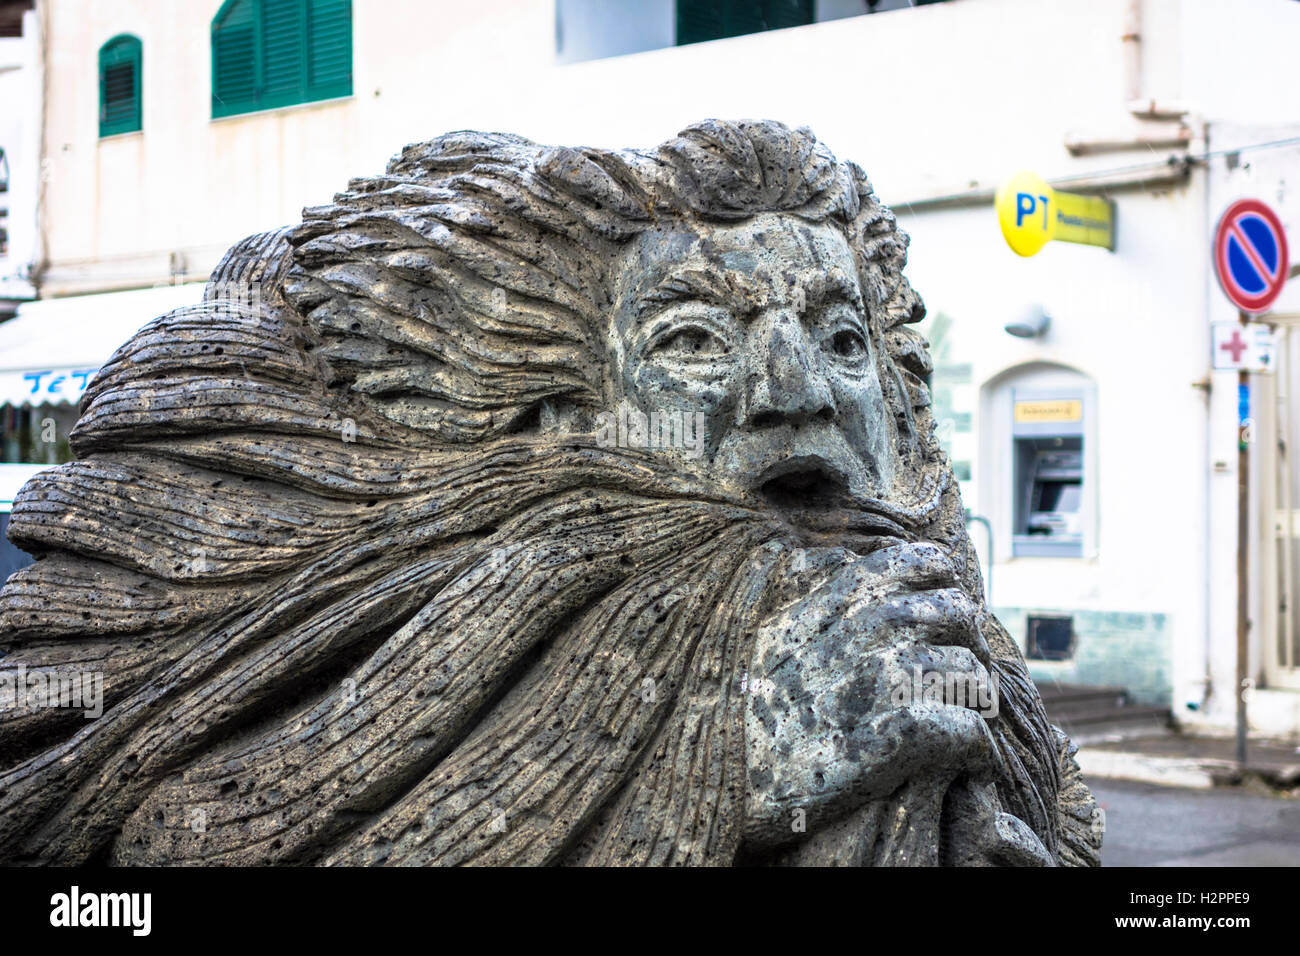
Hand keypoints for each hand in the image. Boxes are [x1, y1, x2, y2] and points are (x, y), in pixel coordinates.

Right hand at [742, 541, 995, 847]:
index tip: (939, 612)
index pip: (918, 563)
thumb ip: (803, 586)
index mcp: (834, 599)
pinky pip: (965, 731)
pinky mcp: (890, 742)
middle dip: (965, 643)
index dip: (941, 583)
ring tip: (960, 720)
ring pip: (967, 674)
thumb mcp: (762, 628)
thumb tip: (841, 559)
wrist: (708, 772)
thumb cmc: (734, 702)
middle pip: (957, 614)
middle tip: (956, 674)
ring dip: (971, 700)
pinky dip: (972, 747)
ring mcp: (878, 684)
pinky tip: (961, 760)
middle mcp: (862, 631)